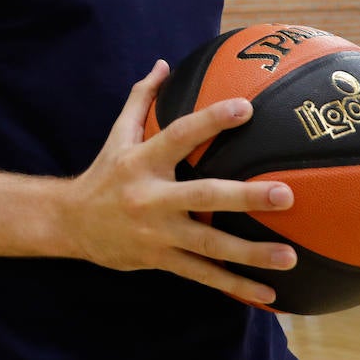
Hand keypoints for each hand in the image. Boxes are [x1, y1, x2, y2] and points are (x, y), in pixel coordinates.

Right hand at [60, 60, 296, 304]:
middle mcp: (150, 197)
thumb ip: (140, 99)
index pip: (179, 135)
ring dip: (250, 253)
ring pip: (208, 244)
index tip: (246, 107)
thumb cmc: (103, 174)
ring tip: (289, 255)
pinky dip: (234, 286)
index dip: (211, 121)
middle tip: (286, 194)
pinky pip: (202, 274)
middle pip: (203, 195)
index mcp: (141, 161)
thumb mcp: (117, 135)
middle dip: (245, 196)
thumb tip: (163, 64)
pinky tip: (268, 295)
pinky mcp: (160, 259)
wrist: (70, 223)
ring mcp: (156, 232)